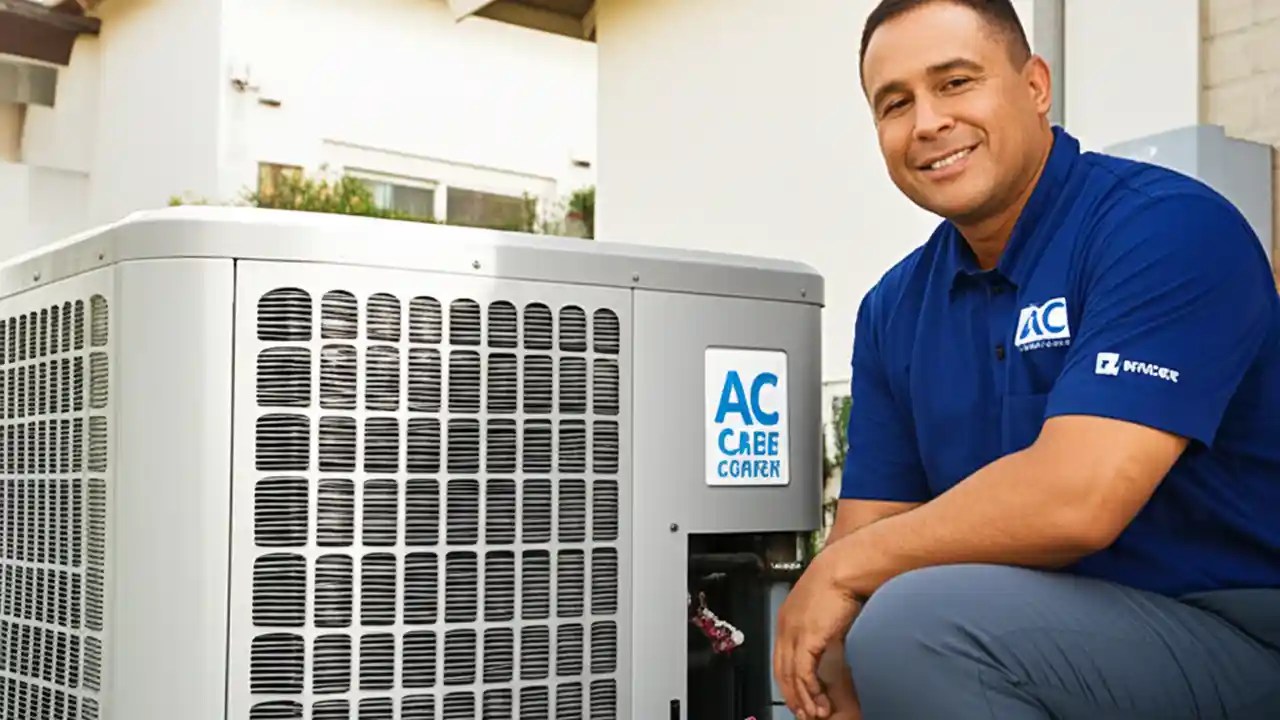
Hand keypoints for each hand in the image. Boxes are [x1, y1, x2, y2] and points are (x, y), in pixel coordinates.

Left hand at [773, 553, 863, 718]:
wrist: (844, 567)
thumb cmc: (840, 578)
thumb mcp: (823, 605)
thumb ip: (821, 623)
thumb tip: (828, 637)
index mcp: (787, 617)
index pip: (780, 657)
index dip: (788, 679)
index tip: (797, 695)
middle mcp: (786, 627)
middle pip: (781, 670)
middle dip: (792, 695)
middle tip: (802, 712)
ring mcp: (794, 633)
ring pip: (791, 676)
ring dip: (803, 698)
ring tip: (814, 713)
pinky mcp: (807, 639)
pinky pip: (803, 673)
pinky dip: (810, 690)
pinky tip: (818, 700)